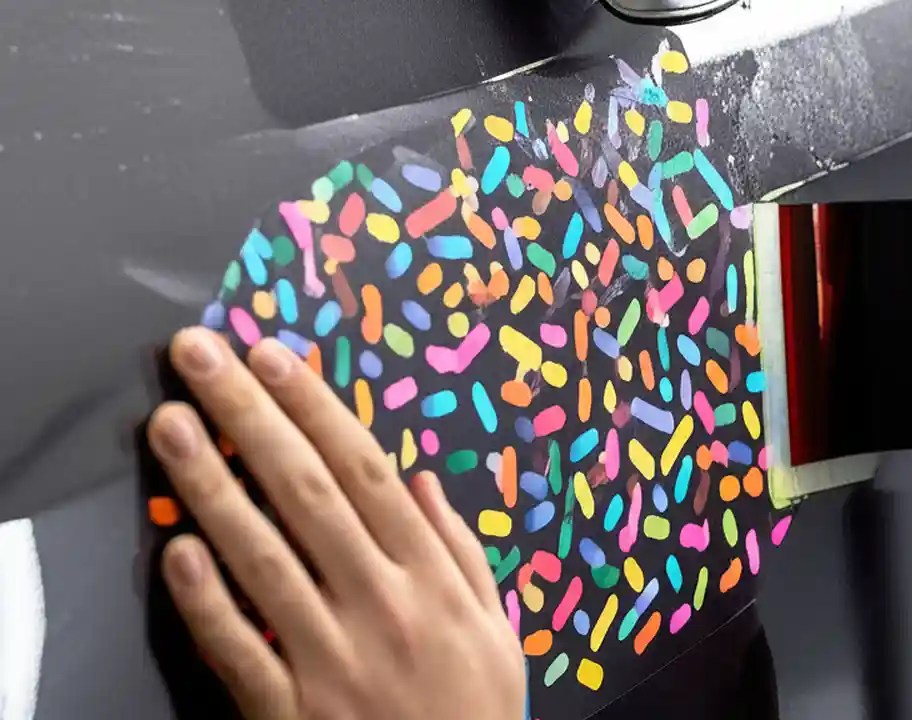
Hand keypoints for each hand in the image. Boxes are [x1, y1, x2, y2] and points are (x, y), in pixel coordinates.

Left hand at [147, 328, 523, 719]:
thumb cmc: (473, 711)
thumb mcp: (495, 627)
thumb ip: (461, 550)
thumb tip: (423, 481)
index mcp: (431, 578)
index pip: (366, 471)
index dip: (315, 407)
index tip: (273, 357)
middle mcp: (380, 605)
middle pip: (305, 492)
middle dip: (248, 416)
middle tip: (203, 357)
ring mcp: (331, 657)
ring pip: (262, 556)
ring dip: (209, 484)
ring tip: (169, 426)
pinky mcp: (288, 710)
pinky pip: (239, 646)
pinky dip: (203, 599)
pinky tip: (174, 549)